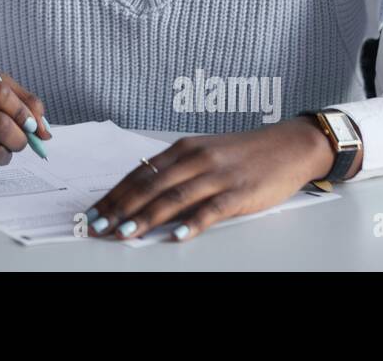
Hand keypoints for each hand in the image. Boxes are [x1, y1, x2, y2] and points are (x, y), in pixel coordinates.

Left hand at [85, 116, 343, 241]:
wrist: (289, 145)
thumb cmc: (243, 153)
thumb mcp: (205, 154)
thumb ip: (176, 171)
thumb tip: (142, 191)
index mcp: (183, 149)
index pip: (139, 173)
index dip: (114, 194)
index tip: (94, 211)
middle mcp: (195, 159)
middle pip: (150, 186)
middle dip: (119, 208)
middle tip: (97, 226)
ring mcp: (217, 175)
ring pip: (174, 198)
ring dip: (146, 218)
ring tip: (124, 233)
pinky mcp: (239, 192)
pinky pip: (212, 209)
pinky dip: (192, 223)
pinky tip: (176, 236)